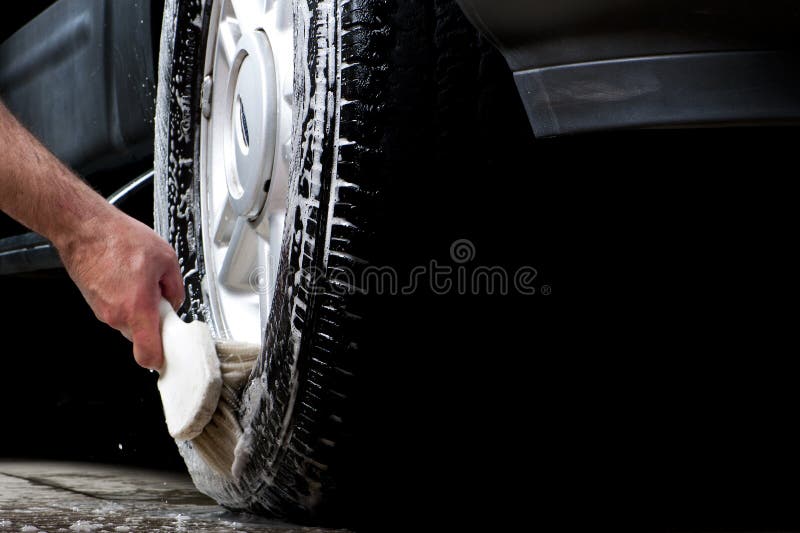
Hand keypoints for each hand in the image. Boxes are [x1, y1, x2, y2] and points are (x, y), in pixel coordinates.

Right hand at [56, 208, 184, 369]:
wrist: (85, 228)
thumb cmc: (119, 239)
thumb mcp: (166, 259)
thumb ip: (176, 288)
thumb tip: (175, 302)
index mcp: (137, 308)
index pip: (148, 354)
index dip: (161, 359)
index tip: (170, 354)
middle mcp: (116, 315)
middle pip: (142, 336)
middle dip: (154, 323)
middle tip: (160, 299)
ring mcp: (102, 311)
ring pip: (130, 322)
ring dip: (140, 309)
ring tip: (141, 281)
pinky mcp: (94, 303)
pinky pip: (117, 310)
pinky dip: (126, 301)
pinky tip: (128, 278)